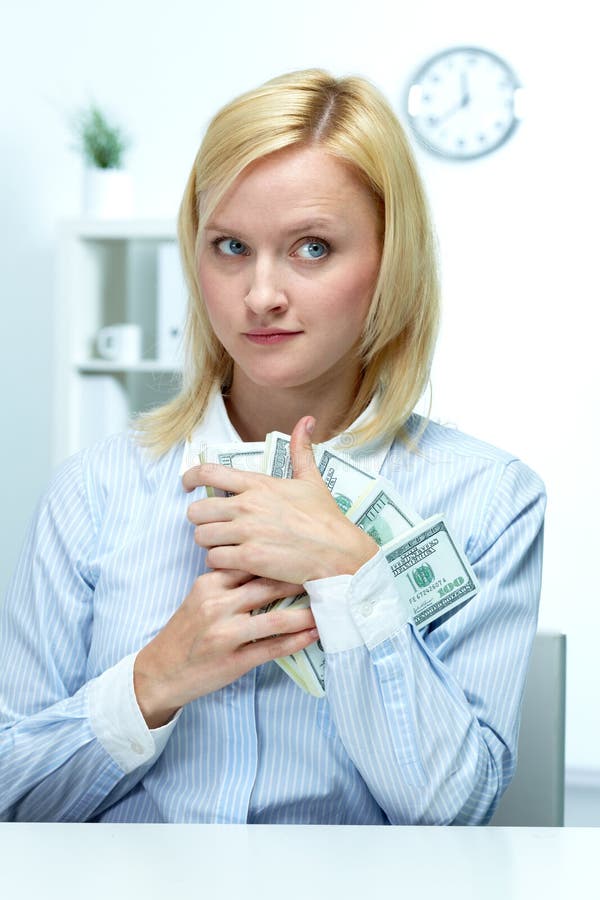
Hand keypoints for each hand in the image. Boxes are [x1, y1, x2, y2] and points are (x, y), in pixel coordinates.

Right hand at [134, 569, 316, 727]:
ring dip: (307, 613)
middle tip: (328, 573)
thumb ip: (229, 582)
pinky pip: (273, 648)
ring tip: (329, 606)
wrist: (160, 672)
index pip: (251, 562)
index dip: (281, 557)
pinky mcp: (234, 662)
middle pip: (268, 586)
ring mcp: (226, 635)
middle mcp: (217, 606)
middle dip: (300, 580)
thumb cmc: (186, 632)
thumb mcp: (200, 598)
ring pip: (276, 619)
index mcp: (209, 584)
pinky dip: (297, 641)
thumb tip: (270, 565)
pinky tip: (314, 635)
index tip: (306, 552)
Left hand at [183, 416, 378, 584]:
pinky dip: (220, 564)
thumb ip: (302, 450)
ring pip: (201, 537)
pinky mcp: (249, 559)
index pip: (209, 472)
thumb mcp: (313, 480)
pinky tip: (234, 564)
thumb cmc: (326, 519)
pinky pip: (214, 560)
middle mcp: (247, 506)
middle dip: (201, 520)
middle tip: (213, 526)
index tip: (186, 485)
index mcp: (258, 484)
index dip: (190, 477)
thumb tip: (307, 421)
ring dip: (210, 544)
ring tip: (225, 547)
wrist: (339, 553)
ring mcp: (247, 533)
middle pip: (196, 510)